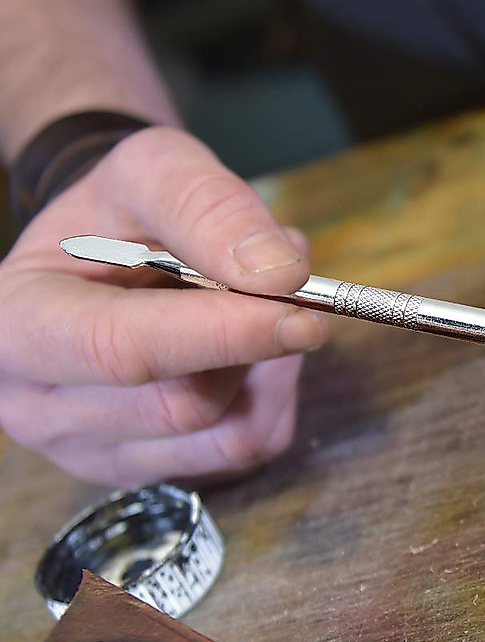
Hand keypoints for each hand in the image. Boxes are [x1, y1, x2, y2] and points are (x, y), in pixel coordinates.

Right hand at [0, 126, 328, 485]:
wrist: (106, 253)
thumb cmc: (120, 214)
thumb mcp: (153, 170)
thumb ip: (208, 207)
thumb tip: (279, 272)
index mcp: (17, 323)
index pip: (123, 349)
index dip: (220, 334)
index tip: (299, 313)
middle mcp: (40, 405)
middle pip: (182, 405)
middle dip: (253, 346)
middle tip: (293, 291)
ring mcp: (95, 452)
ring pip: (224, 437)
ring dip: (270, 370)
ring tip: (260, 310)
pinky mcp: (154, 471)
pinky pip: (244, 451)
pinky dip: (272, 398)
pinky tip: (255, 353)